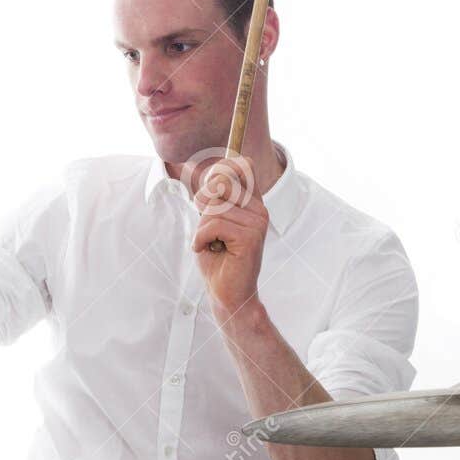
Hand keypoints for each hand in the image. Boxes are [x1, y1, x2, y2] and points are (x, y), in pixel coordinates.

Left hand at [191, 153, 267, 319]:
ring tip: (210, 244)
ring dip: (202, 229)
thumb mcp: (211, 223)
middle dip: (203, 204)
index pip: (241, 165)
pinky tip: (206, 250)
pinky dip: (201, 239)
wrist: (227, 294)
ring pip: (213, 207)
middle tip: (206, 228)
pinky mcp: (250, 237)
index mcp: (252, 203)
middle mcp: (259, 210)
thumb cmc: (217, 260)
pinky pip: (213, 225)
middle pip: (220, 181)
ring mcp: (257, 223)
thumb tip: (211, 177)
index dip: (220, 171)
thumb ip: (213, 199)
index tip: (207, 198)